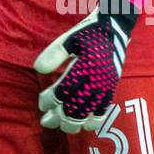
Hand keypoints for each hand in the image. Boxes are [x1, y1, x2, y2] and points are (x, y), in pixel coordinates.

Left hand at [34, 0, 144, 132]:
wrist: (116, 26)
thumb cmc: (88, 32)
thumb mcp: (69, 38)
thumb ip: (54, 53)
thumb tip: (38, 69)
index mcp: (85, 66)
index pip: (64, 91)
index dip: (50, 100)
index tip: (42, 102)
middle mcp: (97, 79)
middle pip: (76, 107)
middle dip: (59, 117)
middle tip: (46, 121)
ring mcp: (106, 84)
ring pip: (89, 112)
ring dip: (75, 122)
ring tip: (63, 127)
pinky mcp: (112, 86)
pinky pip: (105, 109)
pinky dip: (95, 120)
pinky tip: (86, 126)